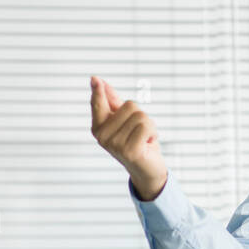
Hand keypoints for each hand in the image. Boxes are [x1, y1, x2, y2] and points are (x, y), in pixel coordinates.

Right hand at [90, 75, 167, 199]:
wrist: (147, 170)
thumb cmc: (136, 142)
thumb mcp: (124, 121)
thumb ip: (112, 102)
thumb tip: (98, 81)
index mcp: (98, 128)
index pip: (98, 104)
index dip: (98, 90)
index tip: (95, 79)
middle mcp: (103, 136)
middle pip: (130, 105)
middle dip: (141, 116)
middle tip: (139, 133)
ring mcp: (114, 144)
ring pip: (140, 116)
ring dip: (149, 126)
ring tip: (144, 139)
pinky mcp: (129, 150)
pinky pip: (147, 126)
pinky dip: (153, 133)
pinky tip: (148, 144)